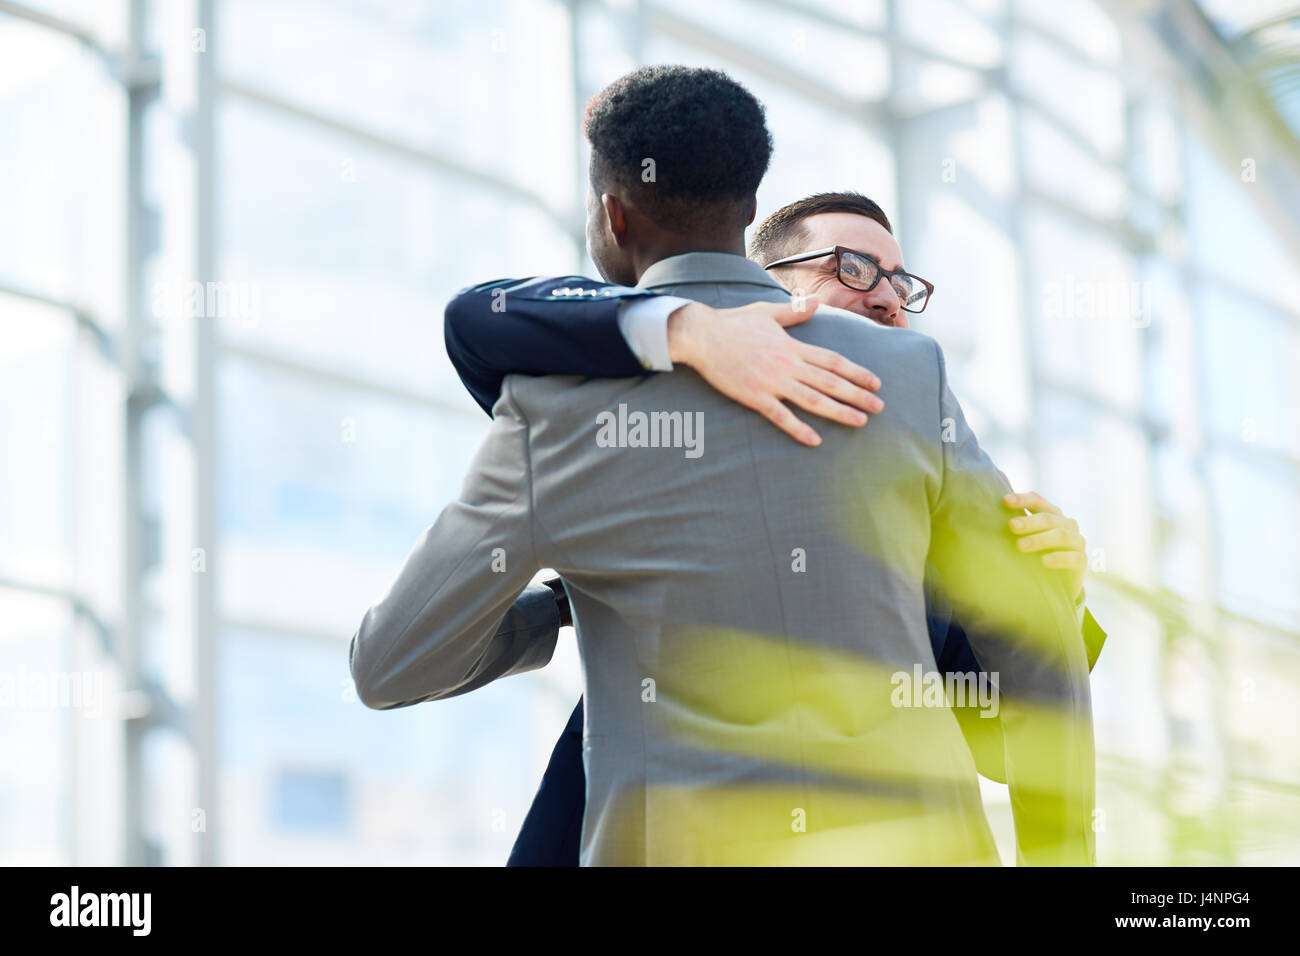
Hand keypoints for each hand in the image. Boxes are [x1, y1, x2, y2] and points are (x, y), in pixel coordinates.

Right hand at [664, 298, 883, 445]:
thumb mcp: (767, 312)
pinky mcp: (754, 396)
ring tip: (860, 422)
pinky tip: (815, 440)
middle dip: (857, 395)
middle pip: (830, 381)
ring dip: (839, 411)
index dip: (857, 372)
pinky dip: (799, 428)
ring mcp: (772, 381)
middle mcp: (788, 364)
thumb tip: (814, 302)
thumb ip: (794, 311)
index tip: (876, 382)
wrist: (702, 336)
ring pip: (813, 399)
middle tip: (879, 407)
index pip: (832, 360)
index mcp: (792, 345)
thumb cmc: (733, 323)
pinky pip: (781, 416)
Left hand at [1003, 491, 1086, 601]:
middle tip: (1011, 526)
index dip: (1022, 499)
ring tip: (1020, 545)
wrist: (1056, 581)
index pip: (1037, 501)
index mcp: (1052, 514)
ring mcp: (1076, 542)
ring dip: (1040, 539)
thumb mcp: (1025, 535)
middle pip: (1049, 519)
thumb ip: (1016, 518)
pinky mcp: (1081, 561)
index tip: (1005, 501)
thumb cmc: (1036, 552)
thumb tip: (998, 486)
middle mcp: (1067, 524)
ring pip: (1061, 536)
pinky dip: (1058, 558)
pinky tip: (1044, 561)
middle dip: (1029, 521)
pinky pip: (1073, 557)